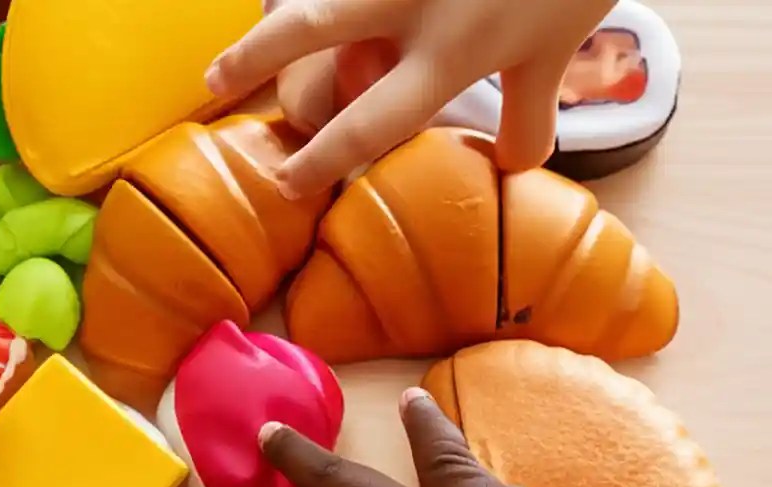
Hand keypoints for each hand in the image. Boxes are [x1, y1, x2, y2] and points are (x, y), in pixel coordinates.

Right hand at [205, 0, 616, 196]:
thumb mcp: (556, 48)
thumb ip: (529, 110)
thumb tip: (515, 165)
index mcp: (448, 53)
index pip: (368, 122)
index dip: (322, 159)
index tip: (289, 184)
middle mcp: (410, 6)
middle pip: (308, 30)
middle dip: (254, 57)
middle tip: (215, 82)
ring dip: (278, 12)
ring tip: (243, 32)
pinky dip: (323, 0)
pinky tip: (289, 5)